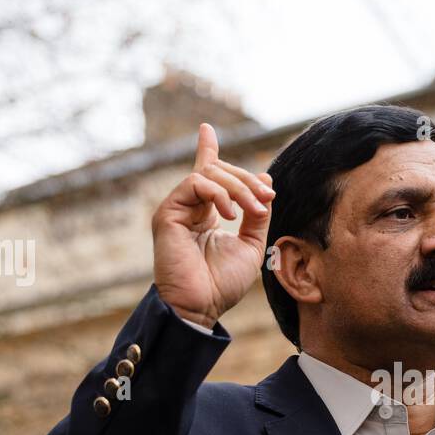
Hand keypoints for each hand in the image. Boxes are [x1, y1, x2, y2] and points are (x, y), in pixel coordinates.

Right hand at [151, 122, 274, 327]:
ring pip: (209, 174)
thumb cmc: (223, 283)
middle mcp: (189, 208)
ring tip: (253, 210)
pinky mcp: (168, 213)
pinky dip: (219, 193)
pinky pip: (195, 183)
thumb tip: (265, 179)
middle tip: (266, 199)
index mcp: (206, 215)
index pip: (206, 175)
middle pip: (217, 171)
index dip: (206, 150)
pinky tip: (232, 213)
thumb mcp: (252, 245)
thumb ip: (257, 214)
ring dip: (239, 188)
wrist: (202, 306)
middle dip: (247, 180)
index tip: (206, 129)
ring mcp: (177, 209)